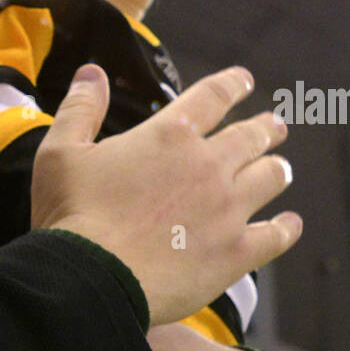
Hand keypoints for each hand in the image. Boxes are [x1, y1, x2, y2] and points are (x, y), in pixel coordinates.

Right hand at [31, 64, 300, 326]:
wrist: (91, 278)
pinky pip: (277, 235)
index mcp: (169, 135)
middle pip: (253, 136)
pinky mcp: (236, 252)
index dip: (233, 84)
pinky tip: (289, 223)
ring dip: (276, 169)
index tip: (245, 80)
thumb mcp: (60, 152)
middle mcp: (208, 165)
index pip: (213, 96)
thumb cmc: (71, 215)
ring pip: (271, 177)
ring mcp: (228, 209)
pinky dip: (286, 227)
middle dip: (266, 128)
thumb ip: (80, 108)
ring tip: (279, 169)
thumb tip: (91, 72)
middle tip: (274, 127)